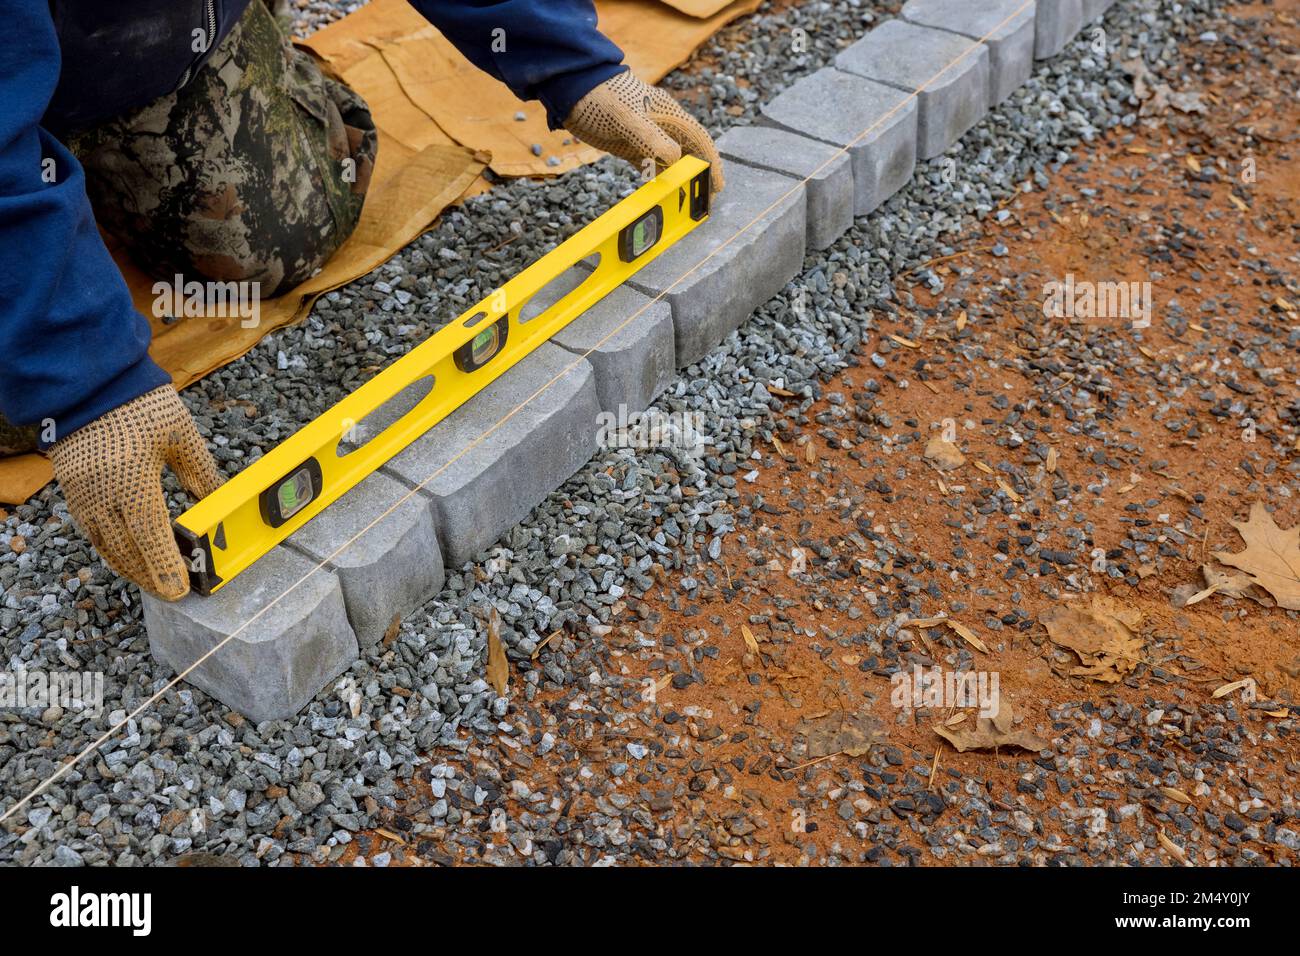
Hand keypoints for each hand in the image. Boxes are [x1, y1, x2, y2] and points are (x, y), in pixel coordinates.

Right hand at [50, 385, 223, 599]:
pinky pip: (92, 533)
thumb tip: (220, 504)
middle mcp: (101, 491)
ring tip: (155, 580)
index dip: (164, 565)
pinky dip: (112, 551)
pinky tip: (129, 557)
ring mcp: (82, 494)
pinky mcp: (73, 492)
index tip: (180, 588)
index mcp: (132, 477)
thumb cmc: (140, 405)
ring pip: (106, 546)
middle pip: (126, 549)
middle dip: (150, 576)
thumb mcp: (181, 435)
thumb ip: (201, 474)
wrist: (91, 382)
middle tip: (174, 591)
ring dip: (130, 568)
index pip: (149, 533)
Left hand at [564, 70, 724, 191]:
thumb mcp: (629, 117)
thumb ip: (652, 138)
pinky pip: (648, 168)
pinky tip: (659, 194)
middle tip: (703, 202)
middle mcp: (662, 128)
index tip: (717, 186)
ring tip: (685, 203)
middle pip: (688, 155)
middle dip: (698, 177)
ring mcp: (645, 138)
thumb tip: (677, 160)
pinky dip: (655, 181)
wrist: (570, 89)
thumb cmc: (602, 96)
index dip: (711, 163)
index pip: (699, 140)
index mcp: (669, 115)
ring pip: (669, 163)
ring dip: (678, 181)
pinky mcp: (629, 147)